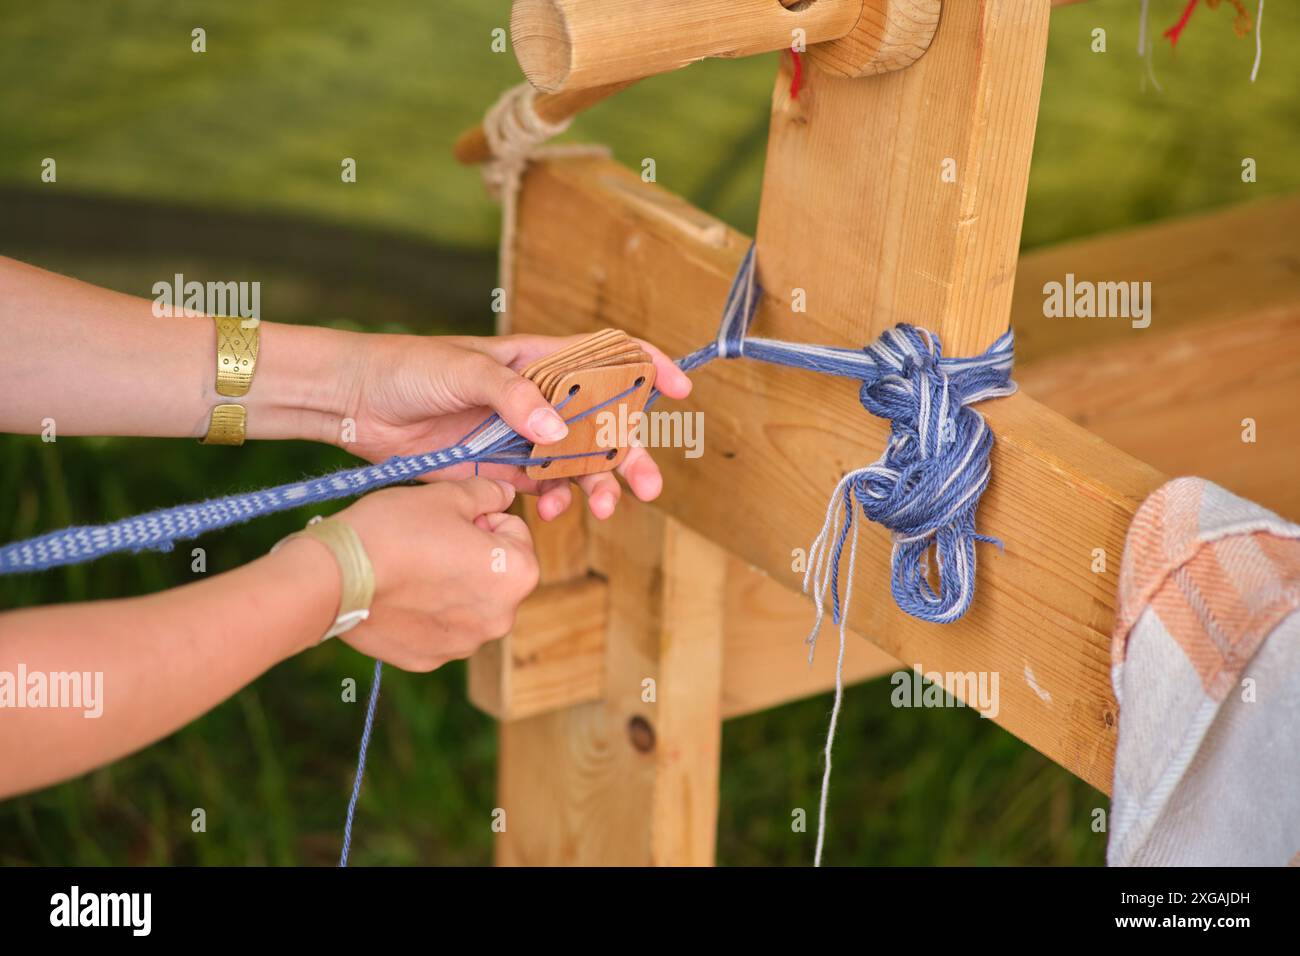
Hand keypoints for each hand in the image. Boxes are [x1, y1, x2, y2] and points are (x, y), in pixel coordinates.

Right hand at [329, 478, 538, 670]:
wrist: (335, 578)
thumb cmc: (395, 530)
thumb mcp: (446, 496)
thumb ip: (486, 493)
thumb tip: (505, 494)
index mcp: (518, 575)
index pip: (516, 533)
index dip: (485, 519)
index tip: (453, 519)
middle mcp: (501, 618)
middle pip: (496, 573)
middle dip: (473, 554)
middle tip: (430, 540)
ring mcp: (465, 644)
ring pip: (469, 603)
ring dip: (452, 584)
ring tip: (412, 567)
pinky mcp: (431, 659)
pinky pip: (440, 628)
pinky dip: (427, 611)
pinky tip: (399, 594)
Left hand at [334, 332, 692, 520]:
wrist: (354, 402)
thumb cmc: (407, 368)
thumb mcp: (462, 370)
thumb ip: (512, 397)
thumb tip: (557, 431)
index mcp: (536, 360)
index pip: (605, 356)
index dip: (647, 369)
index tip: (679, 390)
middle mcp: (535, 398)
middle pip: (601, 424)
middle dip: (629, 455)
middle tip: (647, 488)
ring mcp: (517, 435)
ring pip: (574, 463)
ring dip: (595, 486)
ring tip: (600, 510)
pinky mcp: (494, 468)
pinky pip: (538, 487)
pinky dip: (551, 502)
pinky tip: (546, 512)